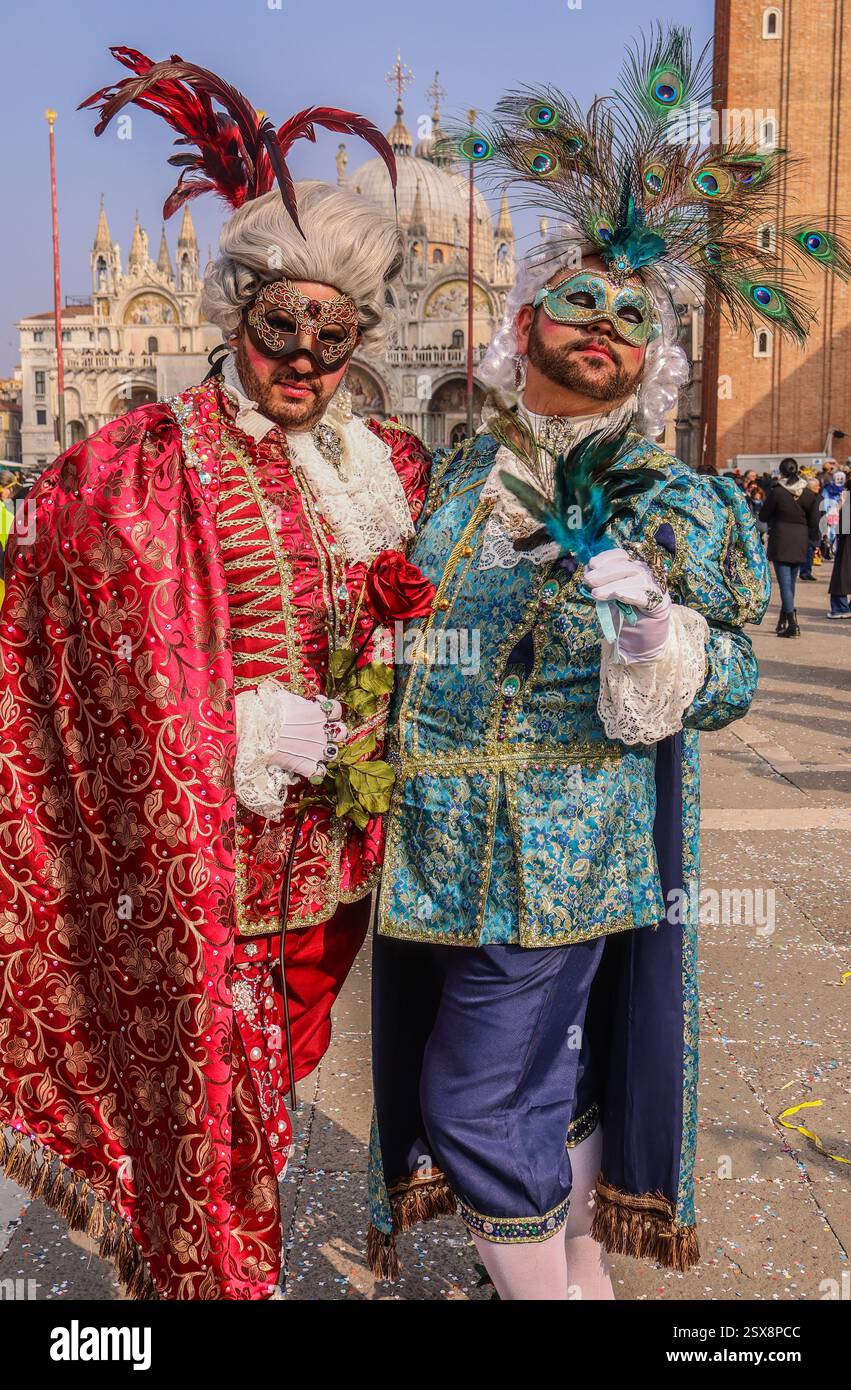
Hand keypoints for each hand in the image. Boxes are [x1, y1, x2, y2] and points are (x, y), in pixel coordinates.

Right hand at [265, 692, 346, 781]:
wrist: (253, 729)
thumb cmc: (267, 709)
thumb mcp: (286, 698)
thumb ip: (301, 703)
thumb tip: (306, 705)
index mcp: (317, 713)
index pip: (336, 708)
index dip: (328, 708)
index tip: (317, 708)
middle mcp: (321, 732)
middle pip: (342, 732)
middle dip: (333, 731)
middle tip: (321, 730)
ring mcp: (315, 750)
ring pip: (334, 752)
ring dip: (326, 750)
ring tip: (313, 748)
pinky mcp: (305, 765)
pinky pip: (319, 772)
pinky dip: (315, 770)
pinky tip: (307, 765)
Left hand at [584, 548, 670, 662]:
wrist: (640, 643)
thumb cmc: (622, 619)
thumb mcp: (608, 600)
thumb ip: (601, 587)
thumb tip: (588, 574)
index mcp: (634, 570)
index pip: (622, 556)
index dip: (607, 557)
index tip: (591, 564)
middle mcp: (647, 576)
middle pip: (628, 566)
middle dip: (606, 571)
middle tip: (588, 580)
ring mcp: (655, 589)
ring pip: (637, 579)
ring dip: (613, 585)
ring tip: (596, 594)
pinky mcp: (660, 604)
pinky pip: (645, 596)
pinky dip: (630, 594)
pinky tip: (618, 595)